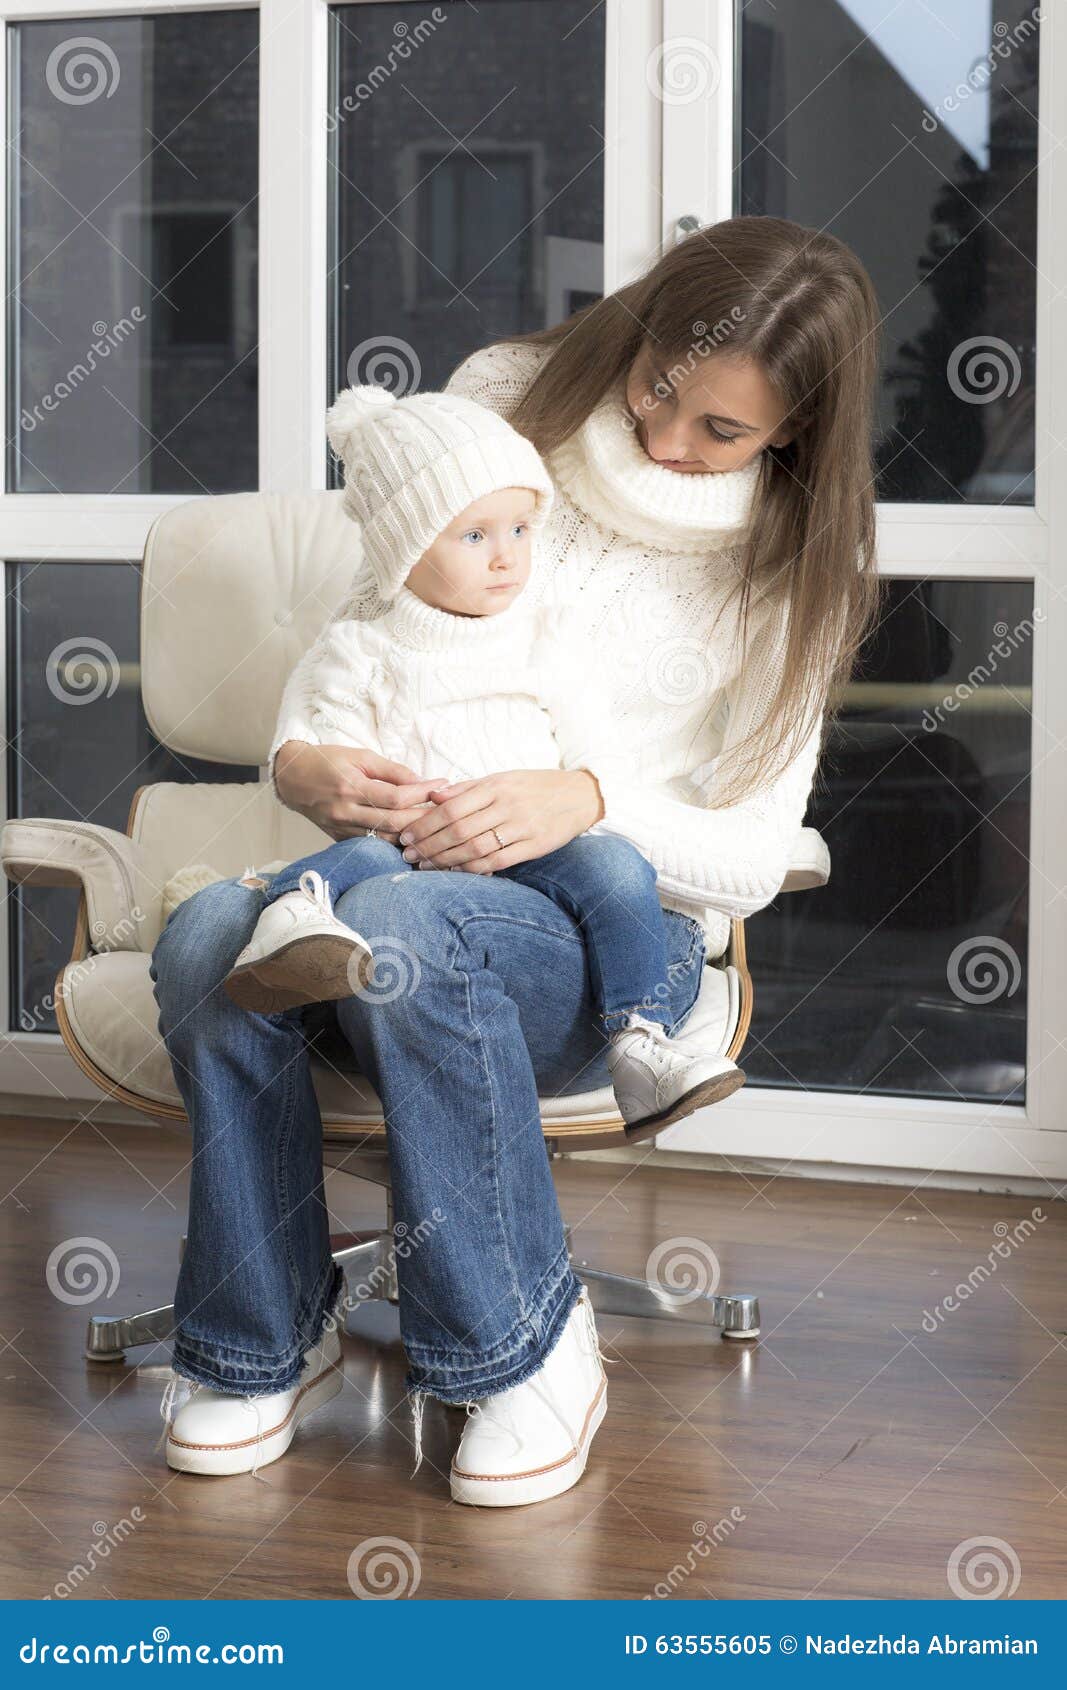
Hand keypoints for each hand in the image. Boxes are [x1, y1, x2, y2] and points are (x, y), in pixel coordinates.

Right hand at [272, 741, 445, 843]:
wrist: (293, 778)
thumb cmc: (328, 761)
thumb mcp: (361, 756)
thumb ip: (392, 771)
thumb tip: (422, 782)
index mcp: (351, 787)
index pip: (396, 797)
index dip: (422, 793)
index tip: (442, 785)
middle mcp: (346, 812)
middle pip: (394, 823)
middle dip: (423, 817)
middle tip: (445, 809)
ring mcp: (342, 829)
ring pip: (386, 840)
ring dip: (412, 835)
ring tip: (433, 825)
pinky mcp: (340, 839)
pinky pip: (372, 846)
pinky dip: (394, 842)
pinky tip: (412, 837)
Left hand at [397, 768, 604, 870]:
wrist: (579, 795)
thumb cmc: (535, 786)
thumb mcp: (502, 778)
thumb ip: (468, 789)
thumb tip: (433, 796)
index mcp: (495, 786)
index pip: (452, 807)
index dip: (426, 823)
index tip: (407, 834)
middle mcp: (506, 805)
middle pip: (459, 829)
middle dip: (429, 844)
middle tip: (409, 854)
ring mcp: (521, 827)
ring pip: (475, 847)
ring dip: (446, 860)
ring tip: (426, 866)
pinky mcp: (533, 846)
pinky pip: (498, 861)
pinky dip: (474, 868)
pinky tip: (456, 872)